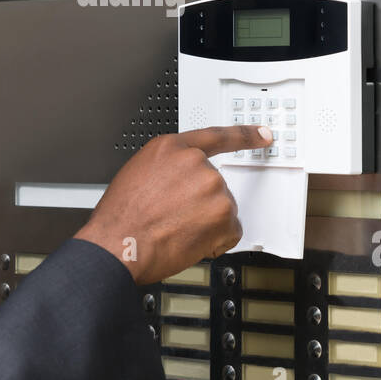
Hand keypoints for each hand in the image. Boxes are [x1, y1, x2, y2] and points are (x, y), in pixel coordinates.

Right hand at [74, 123, 272, 284]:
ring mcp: (213, 187)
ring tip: (174, 228)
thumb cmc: (121, 217)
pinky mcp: (224, 214)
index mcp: (172, 148)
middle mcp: (196, 162)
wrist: (118, 244)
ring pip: (221, 209)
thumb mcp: (138, 173)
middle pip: (214, 184)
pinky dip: (215, 241)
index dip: (243, 135)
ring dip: (205, 223)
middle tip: (172, 217)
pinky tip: (189, 240)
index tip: (262, 134)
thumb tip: (178, 180)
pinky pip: (229, 231)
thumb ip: (167, 168)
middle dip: (199, 204)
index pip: (216, 136)